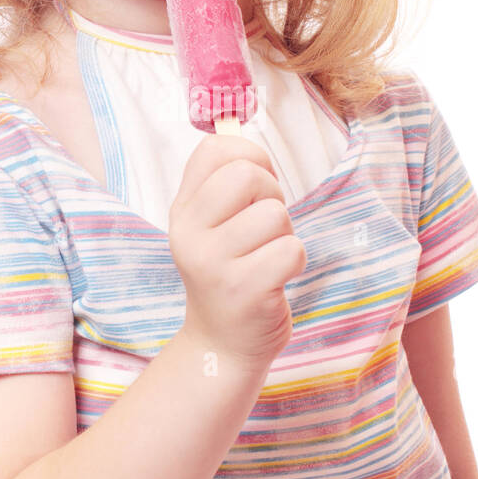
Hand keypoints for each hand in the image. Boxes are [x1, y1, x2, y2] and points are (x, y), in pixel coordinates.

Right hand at [168, 132, 306, 371]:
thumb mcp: (211, 226)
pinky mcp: (244, 289)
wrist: (221, 344)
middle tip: (265, 227)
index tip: (254, 187)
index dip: (250, 156)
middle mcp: (189, 232)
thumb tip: (242, 134)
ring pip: (275, 214)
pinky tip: (276, 278)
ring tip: (267, 256)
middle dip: (272, 195)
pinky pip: (291, 249)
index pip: (215, 149)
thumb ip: (222, 182)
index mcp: (182, 209)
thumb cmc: (229, 273)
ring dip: (285, 233)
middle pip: (248, 175)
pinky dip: (295, 261)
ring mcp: (213, 263)